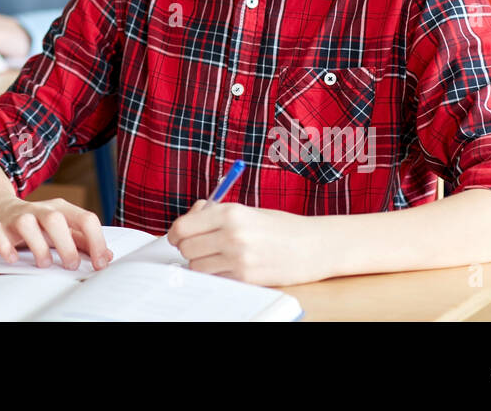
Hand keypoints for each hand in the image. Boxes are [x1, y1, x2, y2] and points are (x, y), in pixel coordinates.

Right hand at [0, 196, 111, 270]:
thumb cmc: (35, 223)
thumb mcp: (61, 229)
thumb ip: (82, 241)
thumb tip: (107, 256)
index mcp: (60, 209)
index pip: (85, 219)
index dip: (96, 242)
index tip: (100, 264)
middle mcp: (39, 210)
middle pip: (56, 219)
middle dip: (66, 245)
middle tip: (71, 265)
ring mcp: (15, 216)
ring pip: (26, 223)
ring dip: (37, 246)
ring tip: (44, 263)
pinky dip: (5, 246)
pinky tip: (13, 258)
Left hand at [167, 200, 328, 285]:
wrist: (314, 246)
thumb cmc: (280, 226)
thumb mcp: (246, 210)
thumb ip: (215, 214)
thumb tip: (188, 217)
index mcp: (230, 212)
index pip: (183, 227)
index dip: (175, 233)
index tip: (177, 236)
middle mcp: (232, 235)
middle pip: (186, 248)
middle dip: (188, 248)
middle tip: (200, 246)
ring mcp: (239, 259)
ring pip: (197, 267)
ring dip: (201, 263)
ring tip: (217, 256)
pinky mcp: (246, 278)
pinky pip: (215, 279)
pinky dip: (217, 275)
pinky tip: (230, 266)